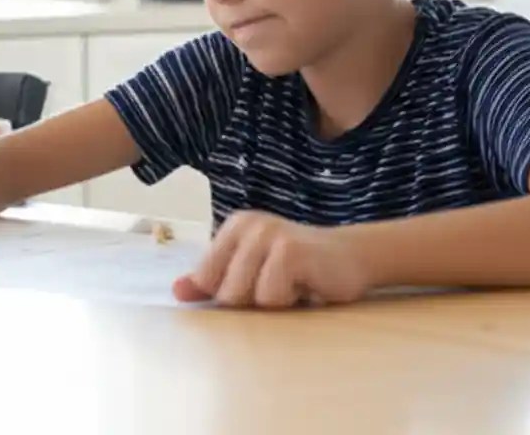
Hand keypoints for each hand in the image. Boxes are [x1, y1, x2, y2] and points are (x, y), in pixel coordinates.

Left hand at [173, 211, 371, 307]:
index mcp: (234, 227)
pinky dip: (289, 302)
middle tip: (278, 285)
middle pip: (222, 291)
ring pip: (242, 296)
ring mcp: (268, 234)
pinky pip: (270, 297)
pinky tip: (306, 286)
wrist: (352, 258)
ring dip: (270, 302)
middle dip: (250, 301)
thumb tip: (177, 291)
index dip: (227, 294)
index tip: (256, 285)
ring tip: (291, 286)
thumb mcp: (251, 271)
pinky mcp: (290, 251)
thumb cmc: (299, 269)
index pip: (204, 277)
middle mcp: (247, 225)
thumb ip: (213, 279)